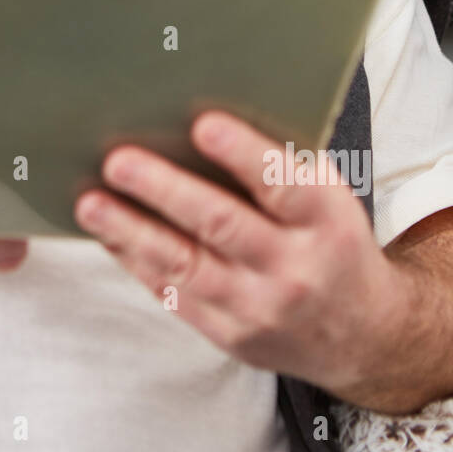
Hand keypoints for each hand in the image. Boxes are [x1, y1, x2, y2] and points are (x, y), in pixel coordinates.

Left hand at [74, 110, 420, 409]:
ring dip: (131, 230)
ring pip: (186, 264)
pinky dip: (135, 260)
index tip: (202, 123)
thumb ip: (282, 164)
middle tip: (118, 160)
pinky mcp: (229, 335)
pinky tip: (108, 233)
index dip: (242, 153)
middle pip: (222, 225)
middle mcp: (294, 268)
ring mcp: (259, 308)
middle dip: (165, 190)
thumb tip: (205, 116)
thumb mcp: (329, 199)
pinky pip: (173, 293)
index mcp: (325, 222)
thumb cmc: (331, 243)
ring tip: (91, 203)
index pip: (282, 185)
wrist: (362, 335)